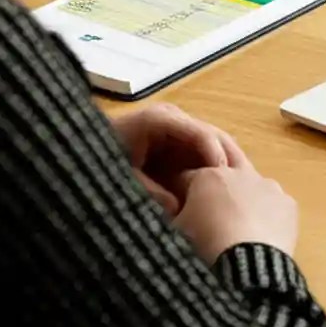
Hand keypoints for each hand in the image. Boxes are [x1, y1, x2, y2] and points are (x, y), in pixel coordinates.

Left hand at [110, 103, 249, 215]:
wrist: (82, 151)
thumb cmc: (99, 159)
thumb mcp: (122, 178)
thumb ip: (150, 193)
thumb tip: (179, 209)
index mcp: (161, 119)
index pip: (201, 134)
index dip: (216, 159)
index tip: (227, 184)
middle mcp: (175, 117)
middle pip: (214, 137)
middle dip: (227, 164)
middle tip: (243, 191)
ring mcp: (180, 127)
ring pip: (214, 146)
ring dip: (223, 168)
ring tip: (238, 194)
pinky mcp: (181, 141)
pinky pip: (204, 154)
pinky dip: (213, 171)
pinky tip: (223, 192)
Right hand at [174, 165, 298, 262]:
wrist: (247, 269)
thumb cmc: (203, 248)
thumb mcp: (174, 233)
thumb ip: (173, 215)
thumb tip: (175, 211)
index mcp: (206, 176)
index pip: (188, 175)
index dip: (181, 191)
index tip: (177, 206)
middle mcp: (239, 173)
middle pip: (225, 163)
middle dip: (216, 174)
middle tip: (211, 199)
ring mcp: (268, 186)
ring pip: (253, 183)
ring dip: (244, 195)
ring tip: (239, 223)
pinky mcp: (288, 204)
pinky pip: (274, 204)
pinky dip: (267, 213)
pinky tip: (262, 232)